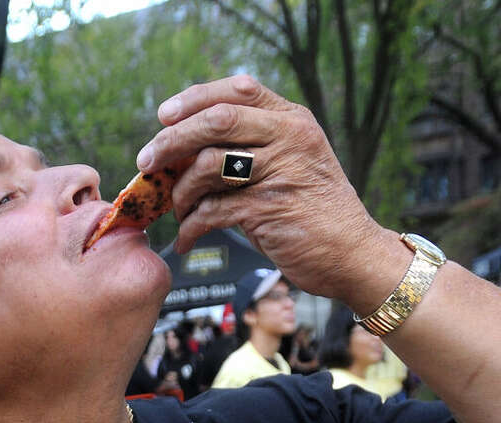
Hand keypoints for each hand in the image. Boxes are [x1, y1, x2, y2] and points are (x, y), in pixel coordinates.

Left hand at [136, 76, 398, 303]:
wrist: (353, 255)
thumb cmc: (311, 212)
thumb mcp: (289, 164)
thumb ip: (250, 147)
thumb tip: (186, 147)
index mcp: (292, 120)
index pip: (239, 89)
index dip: (195, 98)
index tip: (164, 117)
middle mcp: (289, 137)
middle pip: (216, 120)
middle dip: (171, 141)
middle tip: (147, 163)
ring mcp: (281, 171)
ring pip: (208, 165)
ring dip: (180, 191)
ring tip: (177, 211)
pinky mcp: (270, 209)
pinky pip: (212, 210)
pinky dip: (190, 227)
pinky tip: (186, 239)